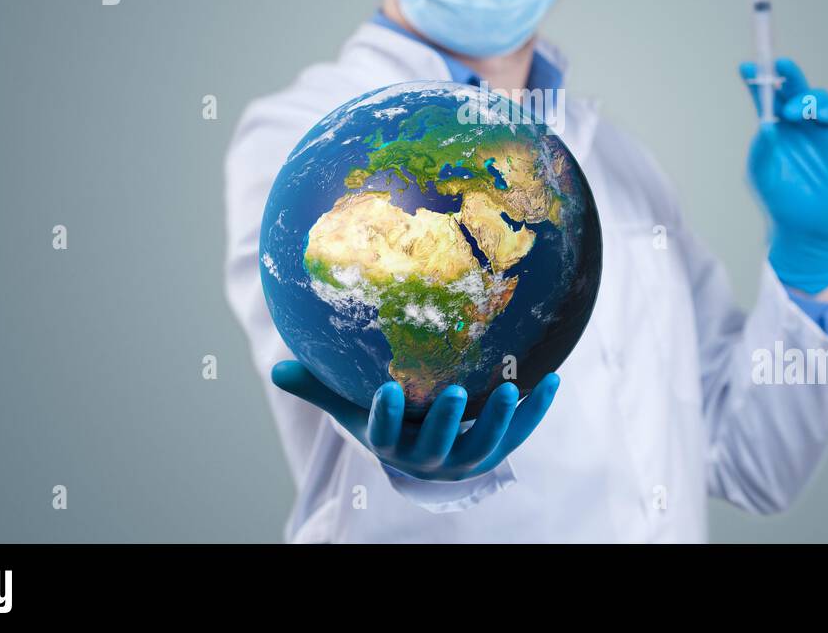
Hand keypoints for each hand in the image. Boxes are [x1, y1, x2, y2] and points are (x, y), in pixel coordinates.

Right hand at [271, 361, 558, 481]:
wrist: (422, 447)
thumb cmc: (384, 418)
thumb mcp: (349, 404)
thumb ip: (318, 388)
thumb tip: (276, 368)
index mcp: (391, 445)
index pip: (383, 436)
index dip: (386, 416)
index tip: (387, 390)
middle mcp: (428, 458)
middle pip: (437, 448)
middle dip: (447, 422)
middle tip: (456, 392)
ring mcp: (464, 457)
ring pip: (483, 450)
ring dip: (500, 422)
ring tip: (513, 389)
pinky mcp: (495, 450)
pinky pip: (519, 435)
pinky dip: (536, 412)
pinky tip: (551, 380)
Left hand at [739, 57, 827, 293]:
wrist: (804, 227)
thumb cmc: (778, 200)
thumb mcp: (760, 174)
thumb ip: (761, 149)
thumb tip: (766, 124)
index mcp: (774, 128)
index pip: (765, 97)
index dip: (757, 79)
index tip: (745, 67)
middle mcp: (798, 124)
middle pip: (793, 89)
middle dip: (786, 74)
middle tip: (778, 64)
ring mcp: (822, 130)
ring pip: (819, 98)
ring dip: (807, 97)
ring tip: (793, 112)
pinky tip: (823, 115)